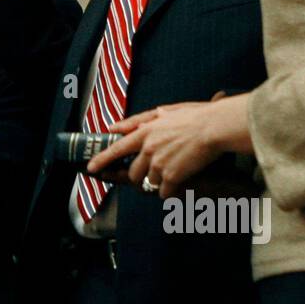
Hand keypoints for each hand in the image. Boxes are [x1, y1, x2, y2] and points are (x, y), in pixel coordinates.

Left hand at [87, 97, 235, 198]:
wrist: (213, 128)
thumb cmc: (194, 116)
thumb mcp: (165, 111)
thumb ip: (139, 120)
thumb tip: (115, 126)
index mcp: (144, 132)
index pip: (117, 148)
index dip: (102, 159)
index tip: (91, 168)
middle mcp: (148, 149)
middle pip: (134, 172)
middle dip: (142, 175)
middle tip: (157, 171)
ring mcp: (158, 163)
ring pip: (150, 182)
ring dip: (159, 181)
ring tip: (176, 171)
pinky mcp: (171, 176)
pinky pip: (164, 192)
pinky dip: (170, 191)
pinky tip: (180, 183)